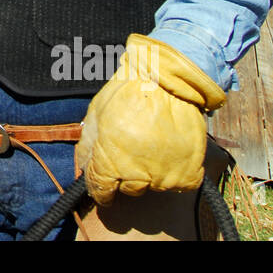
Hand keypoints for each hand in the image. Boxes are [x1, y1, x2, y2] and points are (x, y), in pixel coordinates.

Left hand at [75, 33, 225, 205]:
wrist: (168, 80)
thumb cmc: (127, 93)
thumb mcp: (96, 114)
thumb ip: (88, 146)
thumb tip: (85, 167)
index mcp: (110, 164)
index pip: (101, 191)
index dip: (101, 191)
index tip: (105, 189)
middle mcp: (137, 177)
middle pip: (129, 190)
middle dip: (127, 176)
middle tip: (133, 151)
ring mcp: (164, 178)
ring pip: (154, 186)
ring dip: (152, 172)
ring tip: (154, 143)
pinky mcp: (188, 174)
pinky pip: (179, 184)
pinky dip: (176, 172)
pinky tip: (172, 151)